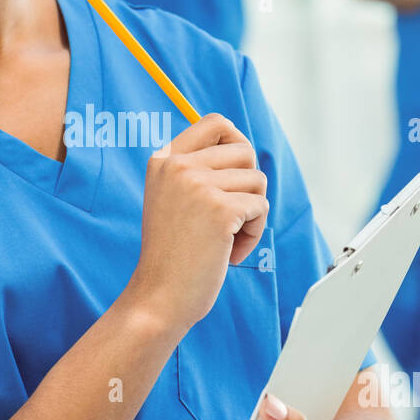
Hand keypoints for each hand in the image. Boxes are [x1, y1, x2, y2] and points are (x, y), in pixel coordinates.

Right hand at [126, 112, 268, 340]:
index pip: (215, 123)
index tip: (235, 174)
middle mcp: (178, 166)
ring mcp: (197, 185)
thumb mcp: (174, 200)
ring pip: (257, 181)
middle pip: (245, 152)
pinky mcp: (219, 209)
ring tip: (225, 239)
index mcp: (164, 160)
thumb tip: (244, 146)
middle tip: (230, 218)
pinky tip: (228, 253)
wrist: (158, 296)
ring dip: (251, 215)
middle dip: (247, 187)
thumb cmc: (172, 254)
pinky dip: (253, 235)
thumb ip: (198, 171)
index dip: (236, 142)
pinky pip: (261, 208)